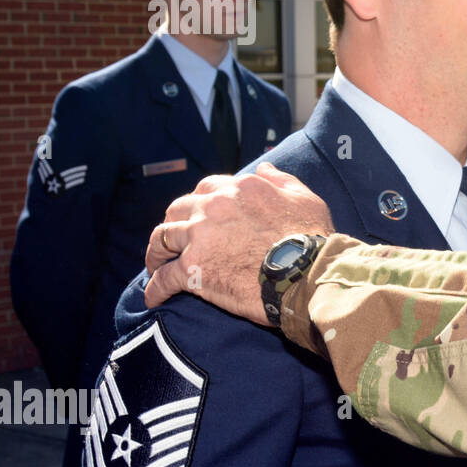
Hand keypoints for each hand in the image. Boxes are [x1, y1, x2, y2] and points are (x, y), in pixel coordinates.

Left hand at [144, 163, 334, 321]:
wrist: (308, 274)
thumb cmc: (312, 239)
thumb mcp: (305, 199)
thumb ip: (281, 180)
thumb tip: (264, 168)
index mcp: (240, 188)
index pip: (207, 188)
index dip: (201, 203)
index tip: (201, 218)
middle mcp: (214, 206)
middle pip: (178, 208)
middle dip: (174, 222)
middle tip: (176, 240)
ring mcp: (200, 237)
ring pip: (161, 238)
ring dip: (156, 251)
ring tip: (157, 265)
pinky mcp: (193, 269)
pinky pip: (163, 278)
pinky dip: (155, 288)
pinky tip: (154, 298)